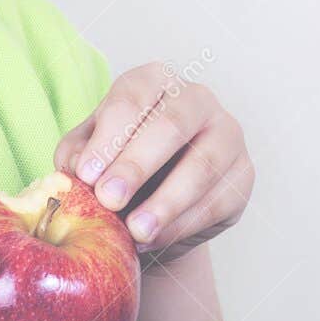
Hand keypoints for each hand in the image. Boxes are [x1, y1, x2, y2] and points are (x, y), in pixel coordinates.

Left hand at [54, 61, 254, 264]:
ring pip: (203, 164)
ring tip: (135, 231)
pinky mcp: (243, 174)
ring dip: (166, 202)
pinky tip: (154, 239)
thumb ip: (77, 155)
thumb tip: (75, 168)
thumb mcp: (88, 155)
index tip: (87, 174)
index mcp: (153, 80)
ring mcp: (227, 134)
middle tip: (108, 199)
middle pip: (171, 124)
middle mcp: (196, 98)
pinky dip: (182, 225)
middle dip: (136, 165)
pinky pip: (217, 200)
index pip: (133, 97)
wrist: (154, 204)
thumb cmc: (117, 166)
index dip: (109, 136)